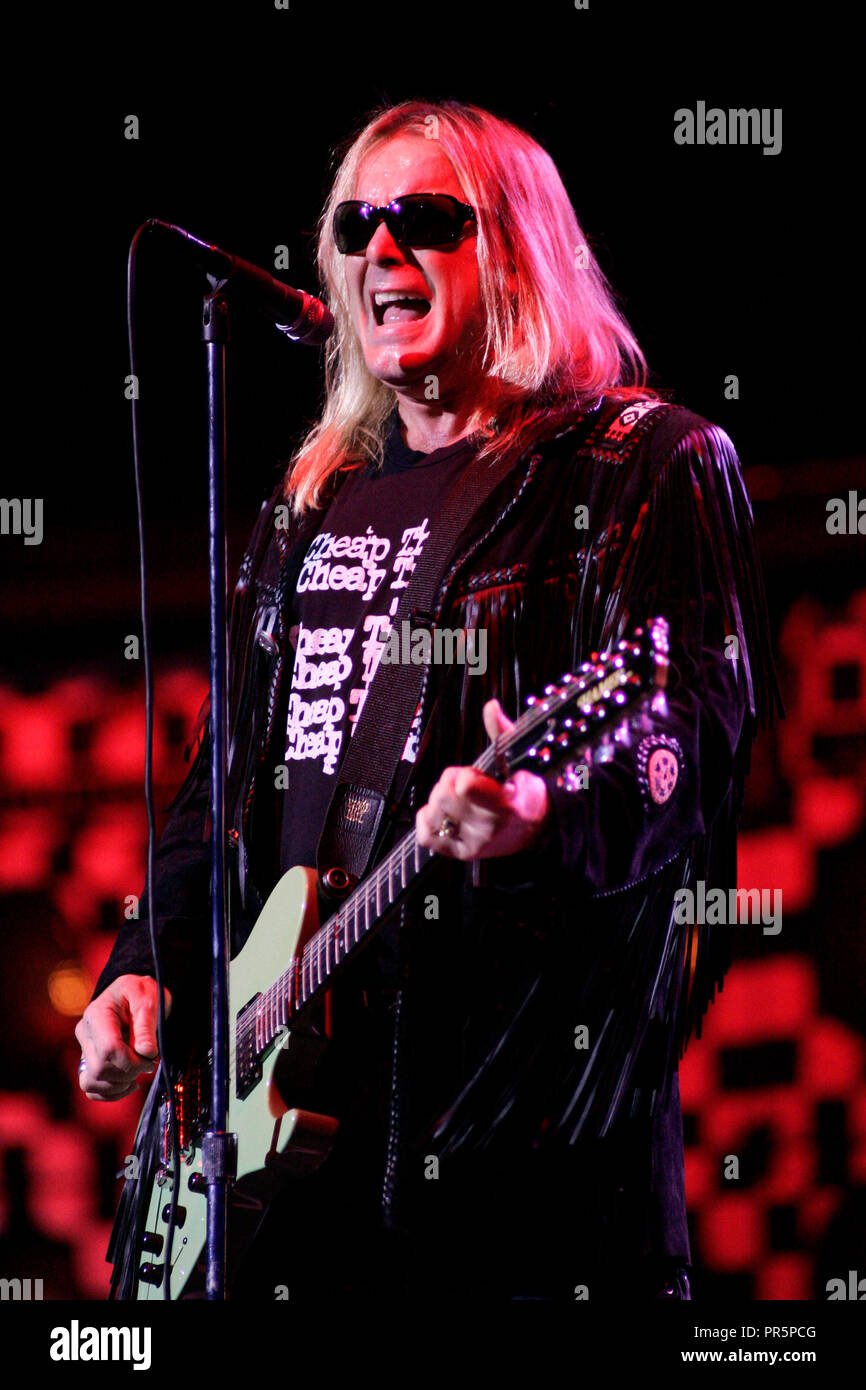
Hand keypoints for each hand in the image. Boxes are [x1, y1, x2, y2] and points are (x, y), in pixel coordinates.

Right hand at [75, 975, 171, 1100]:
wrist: (132, 992)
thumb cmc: (140, 992)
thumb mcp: (148, 999)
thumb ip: (146, 1025)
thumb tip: (146, 1052)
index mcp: (97, 1014)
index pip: (108, 1050)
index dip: (132, 1061)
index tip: (150, 1057)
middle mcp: (85, 1033)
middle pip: (100, 1069)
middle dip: (128, 1072)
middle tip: (147, 1063)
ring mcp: (85, 1049)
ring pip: (91, 1083)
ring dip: (119, 1085)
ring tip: (138, 1072)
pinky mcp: (89, 1062)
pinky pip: (91, 1088)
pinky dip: (111, 1093)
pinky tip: (130, 1083)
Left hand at [415, 699, 551, 860]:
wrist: (532, 832)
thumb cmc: (522, 796)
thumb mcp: (518, 762)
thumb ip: (501, 734)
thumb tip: (491, 707)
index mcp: (503, 805)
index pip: (464, 787)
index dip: (464, 775)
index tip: (474, 775)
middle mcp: (485, 829)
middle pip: (442, 794)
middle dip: (451, 782)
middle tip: (467, 785)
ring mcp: (469, 843)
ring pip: (432, 811)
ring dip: (441, 801)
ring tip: (460, 801)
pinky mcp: (456, 852)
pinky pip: (425, 834)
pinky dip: (429, 819)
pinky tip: (445, 814)